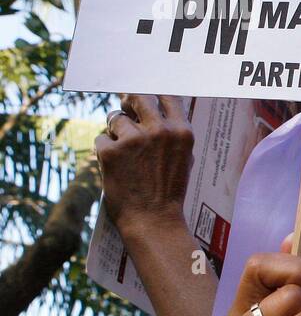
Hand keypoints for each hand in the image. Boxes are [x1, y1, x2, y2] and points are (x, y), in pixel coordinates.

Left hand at [94, 95, 193, 235]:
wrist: (153, 220)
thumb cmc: (169, 191)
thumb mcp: (184, 159)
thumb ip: (173, 135)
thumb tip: (158, 113)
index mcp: (182, 132)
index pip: (166, 96)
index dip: (153, 94)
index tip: (144, 98)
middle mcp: (159, 130)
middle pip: (138, 97)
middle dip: (129, 102)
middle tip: (125, 108)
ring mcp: (134, 139)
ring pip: (115, 118)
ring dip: (115, 130)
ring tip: (121, 150)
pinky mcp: (110, 151)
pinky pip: (101, 139)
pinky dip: (104, 150)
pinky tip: (114, 166)